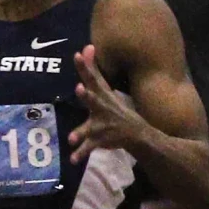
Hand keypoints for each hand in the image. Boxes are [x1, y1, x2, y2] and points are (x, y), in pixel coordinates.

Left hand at [68, 43, 150, 162]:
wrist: (136, 134)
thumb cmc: (119, 111)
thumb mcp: (108, 91)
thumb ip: (94, 73)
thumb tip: (86, 48)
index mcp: (104, 95)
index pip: (94, 78)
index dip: (86, 66)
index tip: (79, 53)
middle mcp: (102, 108)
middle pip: (93, 99)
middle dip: (87, 96)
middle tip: (80, 89)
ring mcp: (101, 125)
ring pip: (90, 127)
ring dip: (82, 131)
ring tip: (72, 137)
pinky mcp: (100, 139)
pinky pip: (89, 148)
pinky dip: (80, 154)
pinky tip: (72, 159)